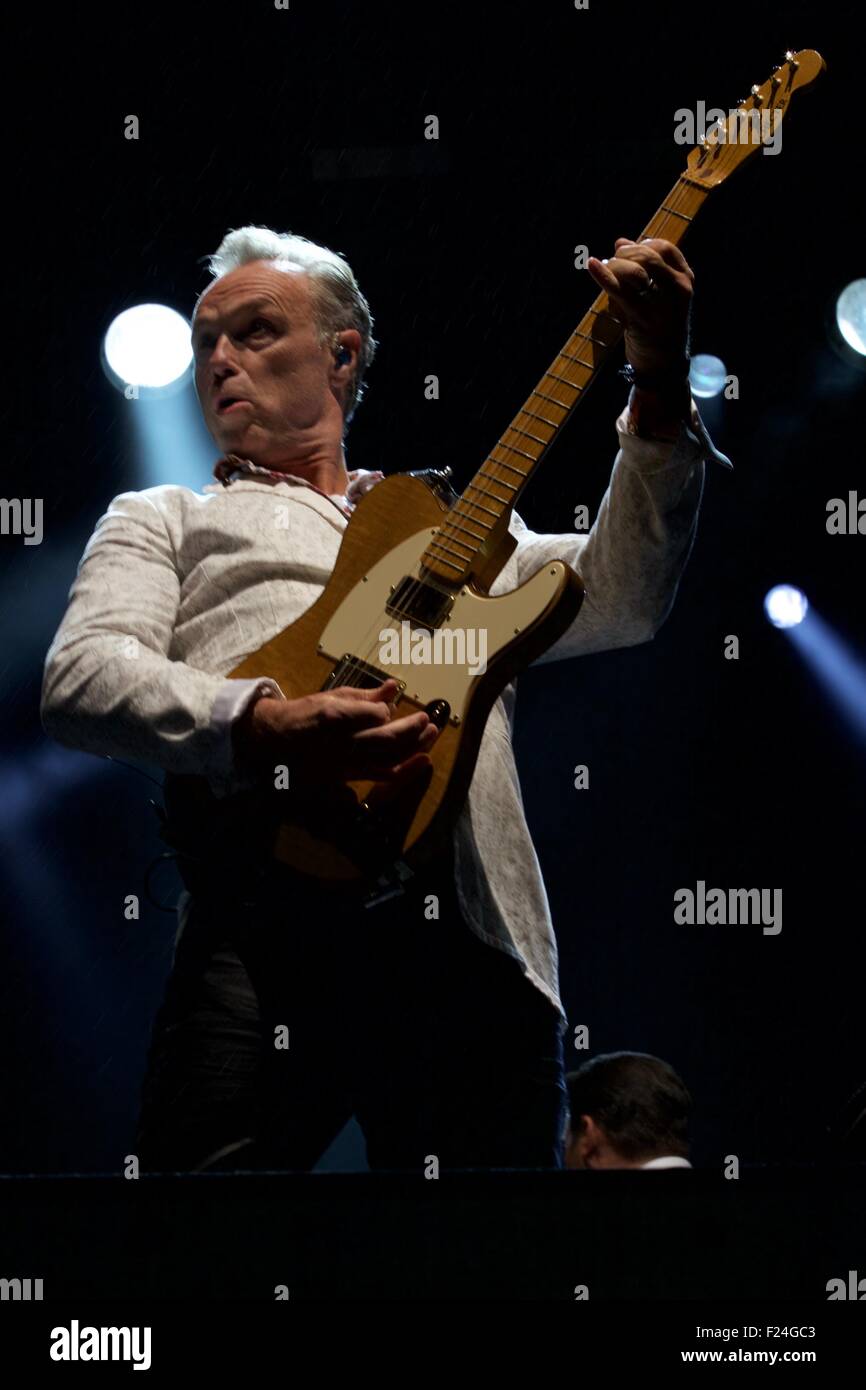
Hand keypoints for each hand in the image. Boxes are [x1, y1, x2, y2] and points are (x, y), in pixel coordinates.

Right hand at [233, 679, 439, 785]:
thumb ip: (364, 695)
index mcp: (334, 717)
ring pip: (389, 760)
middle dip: (412, 729)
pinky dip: (407, 769)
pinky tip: (423, 758)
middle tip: (427, 719)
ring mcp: (345, 763)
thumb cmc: (305, 714)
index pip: (374, 714)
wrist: (276, 741)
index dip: (386, 710)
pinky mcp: (348, 776)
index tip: (390, 704)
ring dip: (415, 748)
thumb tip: (392, 687)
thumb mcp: (332, 696)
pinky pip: (382, 775)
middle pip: (387, 740)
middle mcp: (340, 743)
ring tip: (431, 735)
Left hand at [587, 238, 692, 376]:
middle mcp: (677, 290)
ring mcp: (659, 305)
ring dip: (615, 267)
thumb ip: (645, 267)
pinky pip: (618, 291)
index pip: (663, 248)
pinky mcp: (640, 319)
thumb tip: (620, 242)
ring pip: (633, 271)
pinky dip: (602, 275)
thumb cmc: (659, 324)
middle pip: (647, 256)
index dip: (641, 245)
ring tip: (607, 272)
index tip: (627, 252)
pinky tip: (591, 264)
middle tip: (613, 262)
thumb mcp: (662, 293)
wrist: (663, 363)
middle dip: (625, 255)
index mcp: (685, 280)